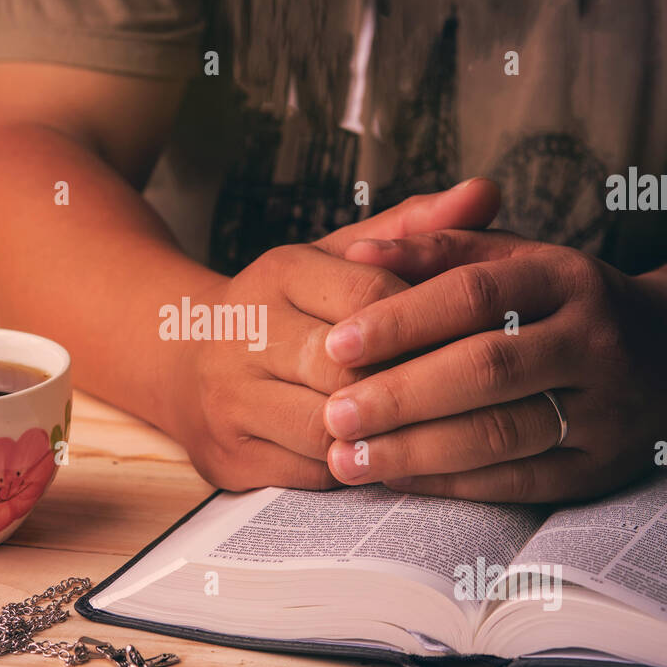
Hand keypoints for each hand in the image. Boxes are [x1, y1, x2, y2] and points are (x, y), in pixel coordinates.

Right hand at [166, 179, 501, 491]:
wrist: (179, 361)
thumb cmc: (287, 309)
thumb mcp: (337, 257)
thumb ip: (412, 229)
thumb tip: (486, 193)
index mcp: (278, 273)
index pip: (369, 293)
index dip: (428, 322)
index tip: (478, 338)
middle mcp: (245, 333)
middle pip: (349, 368)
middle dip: (413, 385)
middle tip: (472, 397)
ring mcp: (230, 399)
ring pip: (328, 427)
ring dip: (387, 435)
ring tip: (438, 431)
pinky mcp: (228, 456)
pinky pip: (311, 473)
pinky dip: (358, 469)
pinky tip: (393, 457)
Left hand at [320, 224, 666, 501]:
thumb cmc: (562, 301)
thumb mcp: (516, 258)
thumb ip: (439, 249)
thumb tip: (357, 253)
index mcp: (568, 277)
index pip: (475, 294)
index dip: (401, 319)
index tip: (335, 343)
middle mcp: (595, 341)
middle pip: (487, 369)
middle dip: (401, 395)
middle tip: (332, 413)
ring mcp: (606, 410)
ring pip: (502, 434)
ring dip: (416, 449)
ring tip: (347, 457)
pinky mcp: (602, 469)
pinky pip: (518, 481)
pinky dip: (451, 484)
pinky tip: (395, 477)